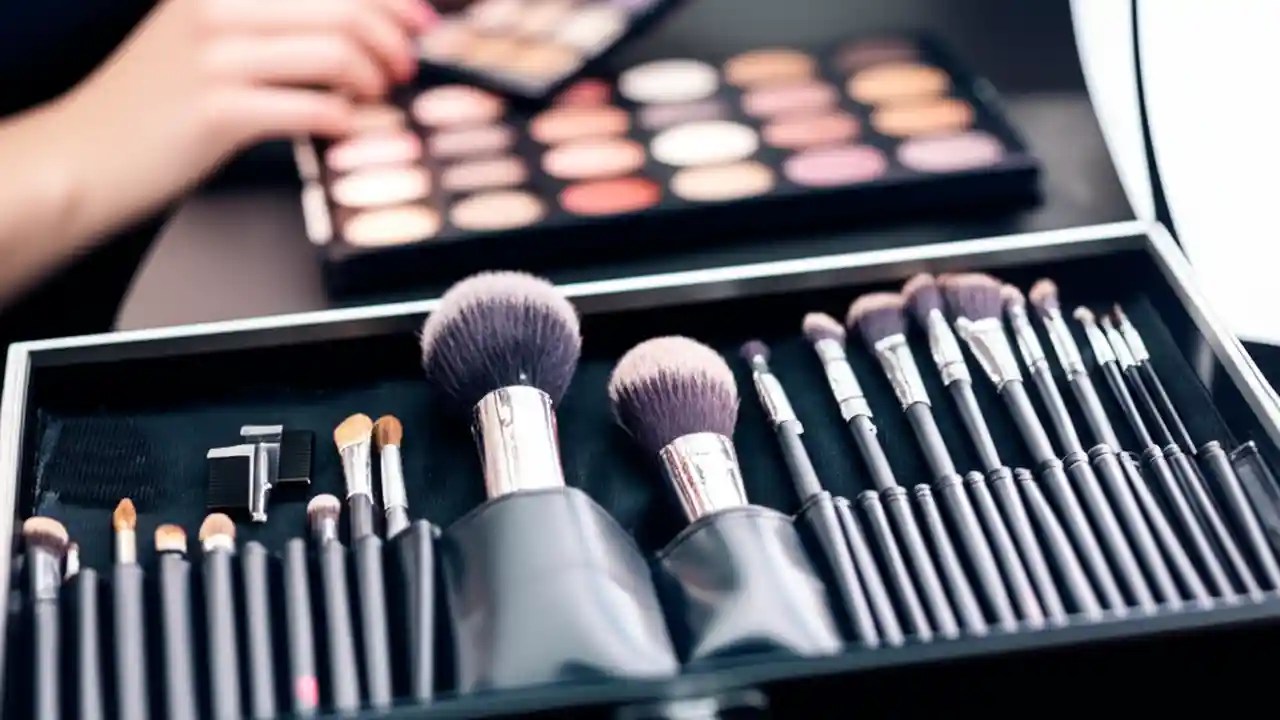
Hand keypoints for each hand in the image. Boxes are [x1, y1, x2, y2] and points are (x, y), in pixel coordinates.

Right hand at [48, 0, 434, 241]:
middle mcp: (216, 8)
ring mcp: (216, 58)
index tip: (419, 20)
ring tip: (374, 98)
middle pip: (343, 8)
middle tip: (403, 69)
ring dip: (372, 81)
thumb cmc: (152, 104)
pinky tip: (345, 127)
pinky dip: (343, 119)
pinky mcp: (219, 112)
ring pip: (335, 54)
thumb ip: (270, 24)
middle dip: (392, 40)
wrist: (83, 157)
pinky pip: (312, 108)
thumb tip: (350, 29)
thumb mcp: (202, 37)